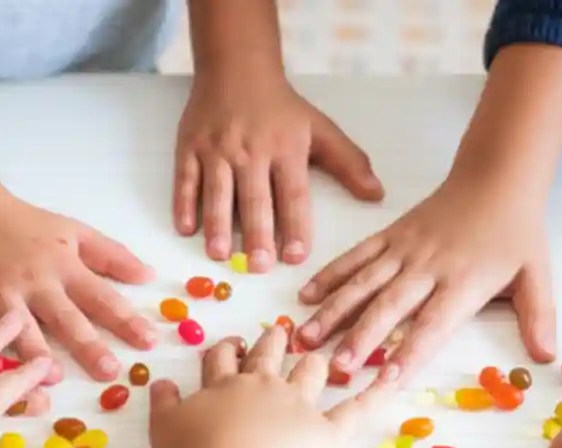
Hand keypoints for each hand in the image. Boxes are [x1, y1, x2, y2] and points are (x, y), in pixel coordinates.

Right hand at [0, 192, 155, 381]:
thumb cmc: (22, 224)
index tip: (149, 341)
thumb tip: (148, 276)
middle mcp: (33, 283)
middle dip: (87, 345)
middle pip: (65, 318)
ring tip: (49, 378)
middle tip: (109, 371)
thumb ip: (111, 256)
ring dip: (33, 354)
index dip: (126, 319)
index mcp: (63, 266)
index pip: (101, 297)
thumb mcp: (73, 230)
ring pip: (17, 331)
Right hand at [148, 327, 385, 447]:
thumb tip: (159, 383)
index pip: (225, 357)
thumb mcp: (164, 428)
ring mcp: (298, 406)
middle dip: (274, 340)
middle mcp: (263, 386)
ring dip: (314, 360)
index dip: (229, 349)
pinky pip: (355, 410)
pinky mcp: (326, 432)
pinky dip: (375, 393)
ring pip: (309, 371)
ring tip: (320, 354)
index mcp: (225, 384)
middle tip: (279, 331)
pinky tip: (391, 376)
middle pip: (268, 354)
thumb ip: (163, 402)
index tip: (235, 345)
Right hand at [174, 74, 383, 271]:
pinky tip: (186, 229)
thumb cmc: (282, 108)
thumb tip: (376, 195)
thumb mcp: (320, 130)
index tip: (295, 256)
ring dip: (217, 224)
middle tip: (258, 266)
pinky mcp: (190, 147)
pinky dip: (184, 204)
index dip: (295, 225)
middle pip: (255, 198)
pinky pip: (186, 179)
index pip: (292, 194)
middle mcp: (251, 150)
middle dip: (257, 234)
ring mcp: (217, 149)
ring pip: (217, 192)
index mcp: (286, 148)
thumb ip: (349, 164)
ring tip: (220, 255)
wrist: (237, 67)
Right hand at [297, 175, 554, 380]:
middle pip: (389, 306)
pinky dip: (331, 275)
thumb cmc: (515, 232)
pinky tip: (307, 296)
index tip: (386, 380)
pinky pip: (356, 256)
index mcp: (463, 281)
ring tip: (306, 337)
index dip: (409, 352)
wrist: (495, 177)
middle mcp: (428, 267)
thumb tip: (546, 356)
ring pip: (363, 282)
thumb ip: (539, 316)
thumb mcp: (537, 274)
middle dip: (360, 338)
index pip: (433, 323)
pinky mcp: (390, 235)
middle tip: (335, 367)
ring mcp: (404, 249)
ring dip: (334, 311)